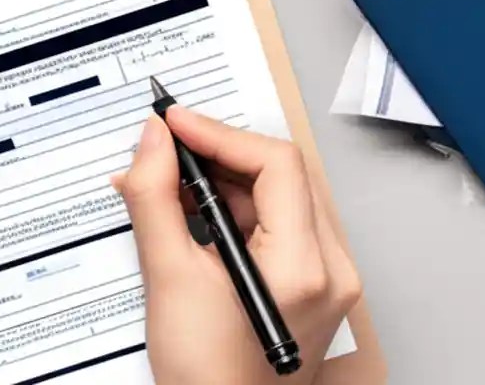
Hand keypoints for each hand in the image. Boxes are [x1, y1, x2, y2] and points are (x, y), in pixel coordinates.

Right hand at [113, 107, 361, 384]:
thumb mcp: (168, 278)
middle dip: (219, 157)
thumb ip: (156, 198)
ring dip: (223, 184)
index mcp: (305, 267)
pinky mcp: (312, 287)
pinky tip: (192, 215)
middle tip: (168, 151)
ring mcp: (327, 280)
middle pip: (281, 177)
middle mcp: (331, 269)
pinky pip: (278, 227)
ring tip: (169, 188)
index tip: (176, 125)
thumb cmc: (207, 378)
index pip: (276, 165)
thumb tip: (153, 144)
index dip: (220, 134)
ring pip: (278, 199)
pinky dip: (235, 214)